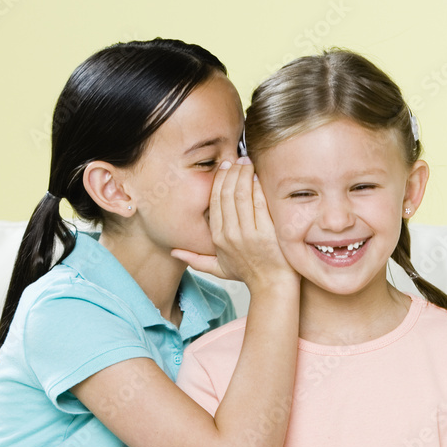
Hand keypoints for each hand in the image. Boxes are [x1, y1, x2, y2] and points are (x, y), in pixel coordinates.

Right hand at [171, 158, 295, 291]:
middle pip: (227, 194)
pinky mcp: (267, 232)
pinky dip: (258, 186)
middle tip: (237, 159)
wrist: (272, 286)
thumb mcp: (218, 269)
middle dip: (232, 172)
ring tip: (247, 162)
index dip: (219, 181)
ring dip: (244, 174)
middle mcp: (231, 234)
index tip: (224, 168)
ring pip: (242, 194)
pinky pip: (259, 202)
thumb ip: (196, 259)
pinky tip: (258, 175)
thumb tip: (174, 252)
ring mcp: (249, 233)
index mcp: (218, 238)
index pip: (215, 201)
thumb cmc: (248, 275)